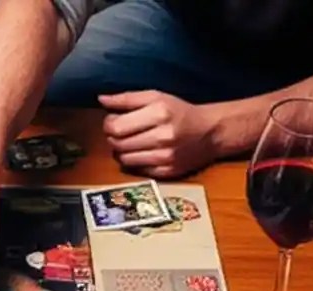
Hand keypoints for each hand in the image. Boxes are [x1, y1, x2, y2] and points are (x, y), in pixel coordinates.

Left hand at [99, 91, 219, 178]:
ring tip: (132, 142)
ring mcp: (165, 157)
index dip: (109, 124)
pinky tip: (143, 152)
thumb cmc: (180, 112)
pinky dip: (135, 162)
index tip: (114, 121)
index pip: (116, 127)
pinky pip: (137, 170)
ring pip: (124, 160)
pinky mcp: (167, 172)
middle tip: (122, 132)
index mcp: (159, 114)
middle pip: (117, 144)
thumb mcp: (157, 97)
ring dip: (122, 151)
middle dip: (114, 138)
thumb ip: (127, 98)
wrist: (210, 132)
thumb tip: (102, 99)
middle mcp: (163, 136)